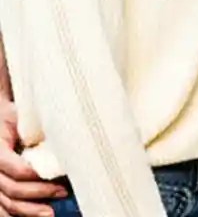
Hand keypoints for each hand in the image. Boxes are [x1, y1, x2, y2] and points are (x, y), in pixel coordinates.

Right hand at [0, 101, 62, 216]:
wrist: (3, 119)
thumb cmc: (17, 115)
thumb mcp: (25, 114)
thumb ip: (39, 126)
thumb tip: (67, 136)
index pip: (15, 169)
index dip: (35, 177)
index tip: (57, 177)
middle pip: (11, 189)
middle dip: (38, 193)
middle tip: (63, 192)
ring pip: (6, 203)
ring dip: (29, 210)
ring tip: (50, 213)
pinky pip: (2, 208)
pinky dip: (16, 215)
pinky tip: (34, 216)